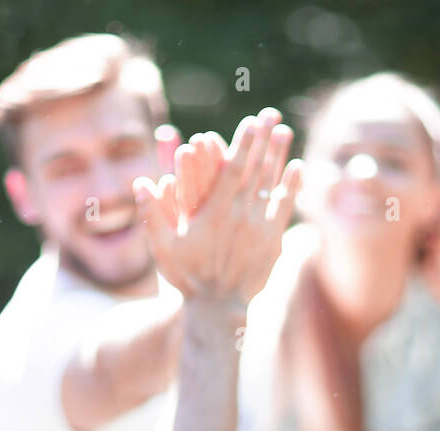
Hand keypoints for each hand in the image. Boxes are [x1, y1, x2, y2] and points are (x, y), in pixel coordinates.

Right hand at [135, 108, 301, 307]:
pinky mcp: (272, 241)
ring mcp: (260, 228)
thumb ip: (152, 214)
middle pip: (256, 169)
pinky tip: (297, 167)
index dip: (243, 144)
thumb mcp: (163, 248)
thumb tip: (142, 183)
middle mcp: (241, 216)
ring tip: (285, 131)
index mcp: (216, 213)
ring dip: (279, 155)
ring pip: (273, 183)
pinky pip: (284, 207)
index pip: (233, 170)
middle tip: (271, 113)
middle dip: (264, 139)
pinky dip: (291, 186)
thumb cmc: (187, 277)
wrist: (218, 308)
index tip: (251, 122)